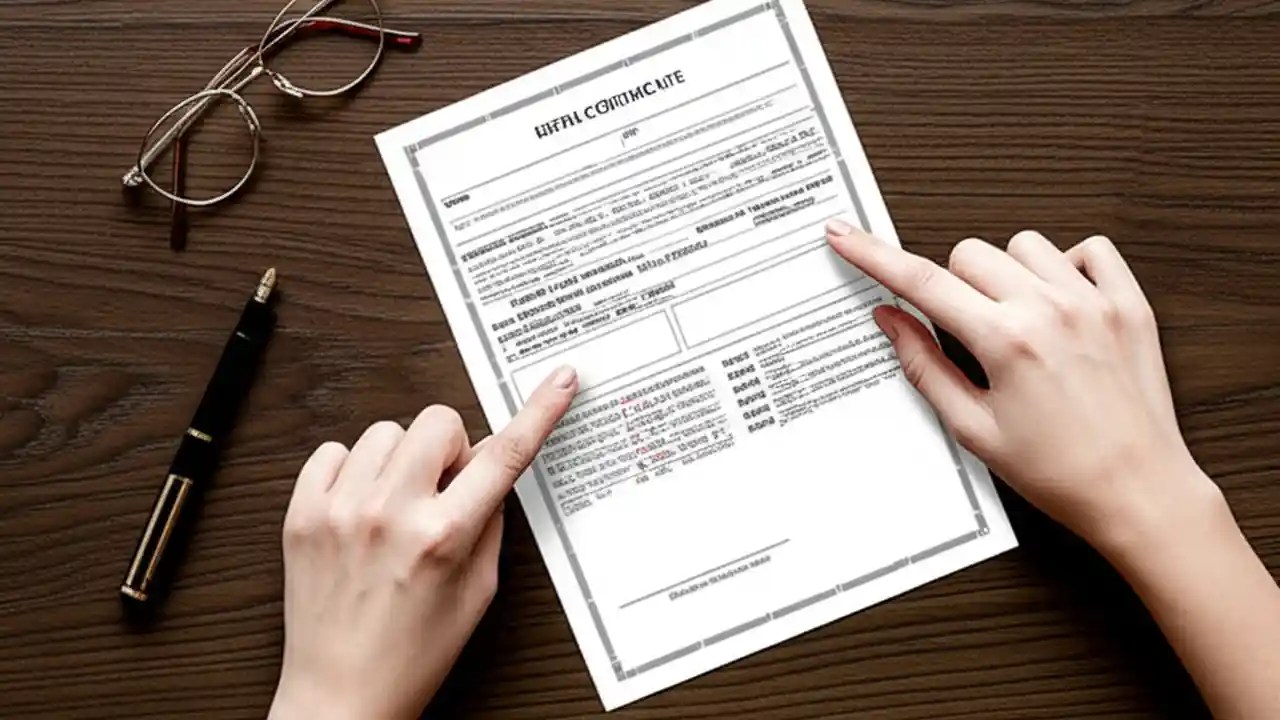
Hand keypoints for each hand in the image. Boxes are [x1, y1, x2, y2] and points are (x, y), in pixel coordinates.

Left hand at [267, 366, 577, 719]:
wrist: (340, 696)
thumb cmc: (412, 654)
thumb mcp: (477, 593)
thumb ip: (489, 524)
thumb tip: (490, 472)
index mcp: (444, 536)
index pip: (504, 456)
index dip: (540, 412)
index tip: (559, 382)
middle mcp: (391, 514)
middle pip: (437, 421)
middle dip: (450, 448)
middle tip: (443, 487)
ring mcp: (340, 510)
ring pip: (384, 431)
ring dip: (400, 459)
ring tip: (395, 504)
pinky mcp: (301, 515)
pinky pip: (331, 451)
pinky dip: (350, 469)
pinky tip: (359, 505)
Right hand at [825, 221, 1219, 551]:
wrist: (1138, 492)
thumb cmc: (1058, 471)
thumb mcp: (973, 428)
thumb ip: (925, 366)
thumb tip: (890, 320)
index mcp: (1005, 341)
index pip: (921, 281)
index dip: (874, 256)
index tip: (846, 235)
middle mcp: (1050, 310)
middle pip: (968, 253)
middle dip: (954, 284)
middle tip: (967, 329)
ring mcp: (1094, 302)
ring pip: (1024, 245)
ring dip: (1008, 273)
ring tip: (1019, 319)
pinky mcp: (1130, 304)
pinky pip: (1091, 248)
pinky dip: (1068, 265)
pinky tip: (1062, 302)